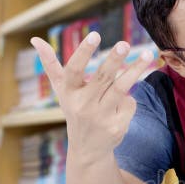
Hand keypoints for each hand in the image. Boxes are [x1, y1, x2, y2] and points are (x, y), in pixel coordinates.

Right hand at [30, 32, 153, 165]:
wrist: (87, 149)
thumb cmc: (75, 110)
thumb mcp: (61, 90)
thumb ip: (50, 65)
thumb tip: (35, 39)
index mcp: (69, 93)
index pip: (74, 70)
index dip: (83, 52)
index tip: (95, 34)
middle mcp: (83, 105)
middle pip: (102, 77)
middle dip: (114, 60)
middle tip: (125, 43)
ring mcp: (101, 117)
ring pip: (122, 88)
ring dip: (135, 70)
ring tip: (148, 54)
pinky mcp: (116, 126)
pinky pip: (130, 103)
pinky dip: (129, 100)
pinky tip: (121, 105)